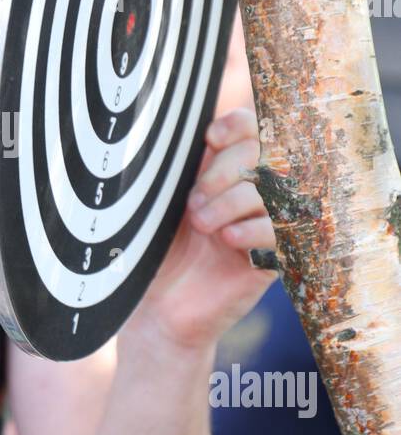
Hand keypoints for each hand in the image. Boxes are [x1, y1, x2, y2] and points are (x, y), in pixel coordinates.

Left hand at [126, 107, 277, 350]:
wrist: (156, 311)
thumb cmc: (151, 253)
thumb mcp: (159, 203)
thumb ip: (176, 165)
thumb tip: (182, 124)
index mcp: (222, 169)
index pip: (252, 126)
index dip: (237, 125)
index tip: (208, 139)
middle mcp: (248, 191)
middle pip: (265, 151)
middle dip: (226, 169)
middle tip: (193, 201)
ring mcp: (264, 224)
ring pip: (275, 189)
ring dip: (233, 201)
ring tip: (202, 224)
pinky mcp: (274, 259)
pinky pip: (283, 230)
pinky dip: (254, 229)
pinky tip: (227, 241)